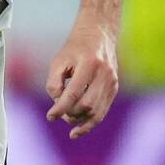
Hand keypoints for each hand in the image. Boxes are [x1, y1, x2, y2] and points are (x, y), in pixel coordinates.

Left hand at [45, 17, 118, 139]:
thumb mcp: (58, 61)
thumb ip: (54, 83)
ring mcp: (112, 81)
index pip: (74, 93)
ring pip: (96, 112)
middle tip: (58, 113)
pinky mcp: (114, 88)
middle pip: (86, 105)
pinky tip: (78, 129)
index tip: (50, 116)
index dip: (61, 107)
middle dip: (70, 114)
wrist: (98, 35)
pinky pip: (102, 111)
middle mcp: (104, 73)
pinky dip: (90, 122)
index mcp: (89, 63)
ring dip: (80, 121)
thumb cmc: (74, 49)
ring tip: (67, 122)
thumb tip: (58, 104)